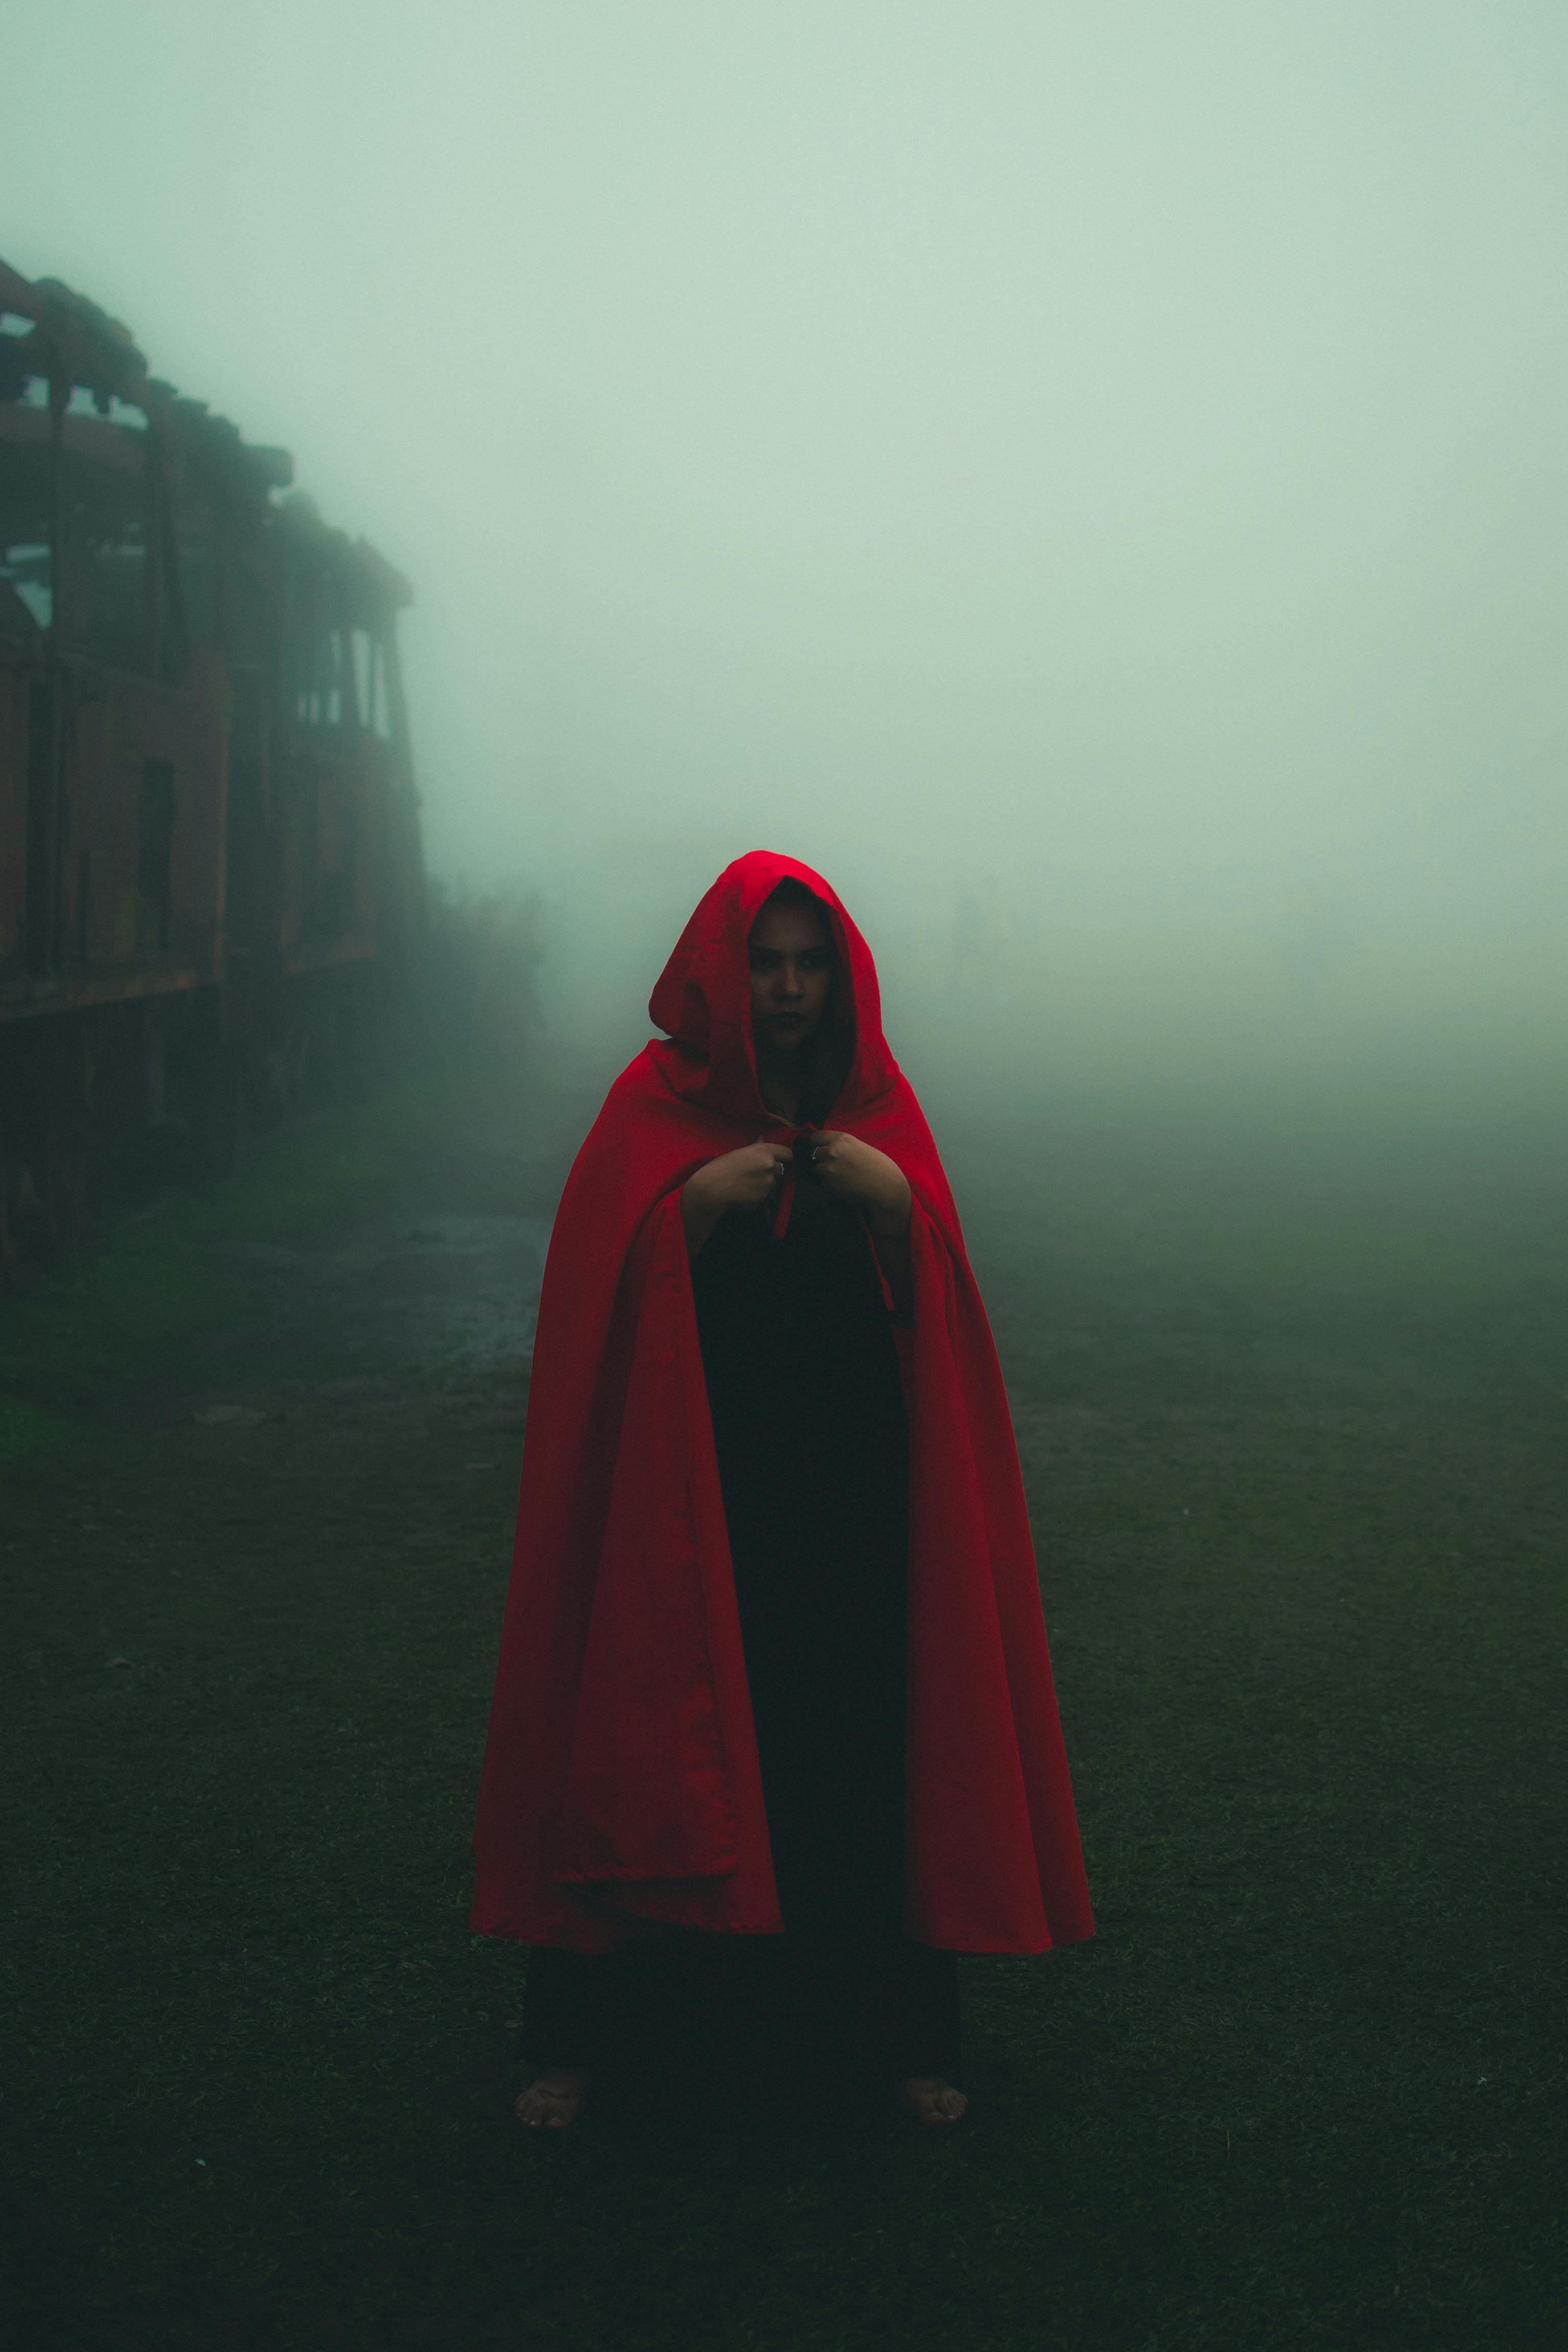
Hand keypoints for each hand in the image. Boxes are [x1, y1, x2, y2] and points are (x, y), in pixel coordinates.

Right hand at [680, 1141, 789, 1257]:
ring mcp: (767, 1184)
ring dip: (764, 1184)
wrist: (710, 1189)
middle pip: (780, 1169)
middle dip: (771, 1171)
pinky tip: (743, 1193)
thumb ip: (754, 1147)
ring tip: (746, 1184)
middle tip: (754, 1173)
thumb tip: (762, 1138)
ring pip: (772, 1183)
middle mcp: (769, 1166)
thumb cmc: (720, 1167)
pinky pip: (763, 1195)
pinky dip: (757, 1195)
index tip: (782, 1160)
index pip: (787, 1153)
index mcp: (763, 1151)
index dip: (785, 1157)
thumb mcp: (737, 1152)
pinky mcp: (763, 1198)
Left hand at [807, 1130, 911, 1230]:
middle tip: (835, 1163)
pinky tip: (844, 1183)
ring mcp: (829, 1169)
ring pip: (817, 1169)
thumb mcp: (860, 1146)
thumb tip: (827, 1147)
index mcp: (841, 1139)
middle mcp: (832, 1152)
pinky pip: (823, 1182)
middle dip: (822, 1158)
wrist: (885, 1186)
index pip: (816, 1137)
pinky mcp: (830, 1184)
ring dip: (825, 1171)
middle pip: (814, 1153)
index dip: (817, 1142)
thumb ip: (842, 1145)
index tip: (819, 1146)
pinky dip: (830, 1183)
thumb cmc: (879, 1165)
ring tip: (841, 1174)